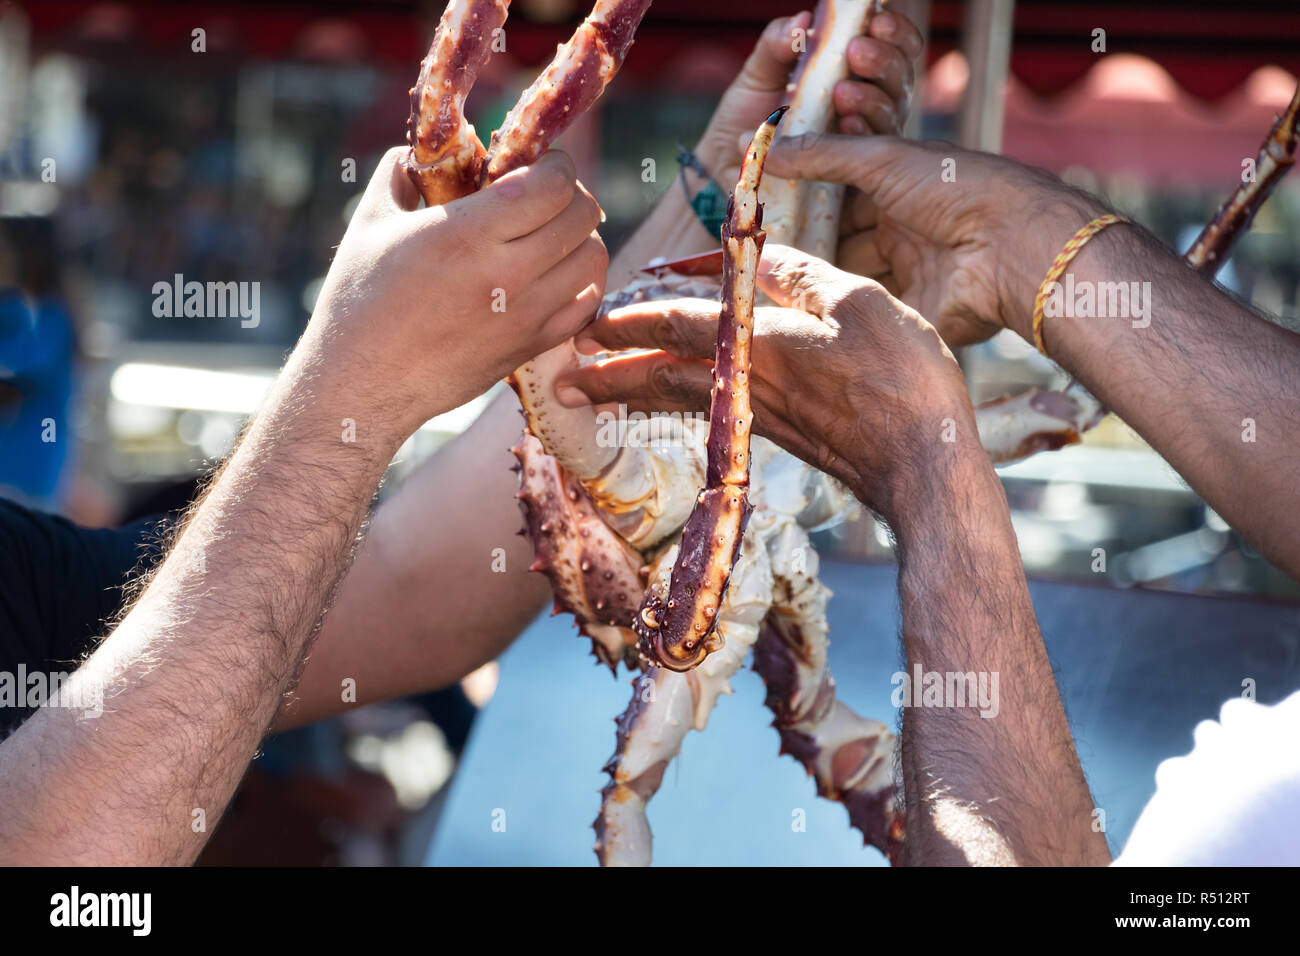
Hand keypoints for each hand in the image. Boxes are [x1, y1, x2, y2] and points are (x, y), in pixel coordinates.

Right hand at [306, 147, 606, 436]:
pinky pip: (587, 305)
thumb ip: (399, 174)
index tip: (538, 165)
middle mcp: (507, 273)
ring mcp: (526, 314)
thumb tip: (421, 151)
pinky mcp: (532, 345)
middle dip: (570, 196)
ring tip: (552, 238)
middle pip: (583, 216)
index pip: (553, 184)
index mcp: (467, 232)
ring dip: (580, 239)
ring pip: (594, 259)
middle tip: (546, 198)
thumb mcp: (371, 223)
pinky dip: (582, 285)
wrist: (364, 382)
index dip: (556, 165)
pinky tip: (555, 278)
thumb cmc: (359, 299)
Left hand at [557, 244, 976, 520]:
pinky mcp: (778, 436)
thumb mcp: (854, 298)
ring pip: (678, 398)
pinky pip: (710, 410)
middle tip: (563, 383)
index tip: (587, 322)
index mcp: (753, 344)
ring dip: (633, 393)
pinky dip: (679, 401)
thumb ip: (797, 274)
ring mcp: (758, 416)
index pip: (669, 324)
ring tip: (598, 394)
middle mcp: (742, 384)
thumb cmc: (899, 376)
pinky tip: (678, 399)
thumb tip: (755, 258)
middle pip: (656, 376)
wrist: (923, 466)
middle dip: (607, 375)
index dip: (625, 318)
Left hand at [694, 9, 923, 186]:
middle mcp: (865, 109)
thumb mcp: (759, 75)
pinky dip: (859, 141)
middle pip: (898, 83)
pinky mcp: (851, 181)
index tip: (878, 20)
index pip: (892, 50)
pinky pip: (867, 164)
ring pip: (889, 119)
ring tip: (843, 92)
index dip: (895, 34)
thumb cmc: (744, 118)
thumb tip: (802, 20)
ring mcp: (861, 147)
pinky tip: (846, 127)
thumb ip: (777, 44)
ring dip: (872, 101)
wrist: (724, 167)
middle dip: (884, 62)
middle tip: (857, 51)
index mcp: (851, 76)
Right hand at [764, 135, 1107, 346]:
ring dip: (815, 279)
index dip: (805, 202)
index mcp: (902, 191)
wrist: (1008, 244)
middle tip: (756, 248)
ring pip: (848, 280)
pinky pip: (866, 314)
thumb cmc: (954, 186)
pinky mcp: (911, 315)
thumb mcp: (881, 158)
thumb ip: (824, 155)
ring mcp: (908, 276)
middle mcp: (904, 234)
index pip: (842, 198)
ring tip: (765, 277)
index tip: (763, 208)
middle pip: (841, 242)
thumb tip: (768, 150)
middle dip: (805, 244)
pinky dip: (836, 311)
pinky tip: (796, 308)